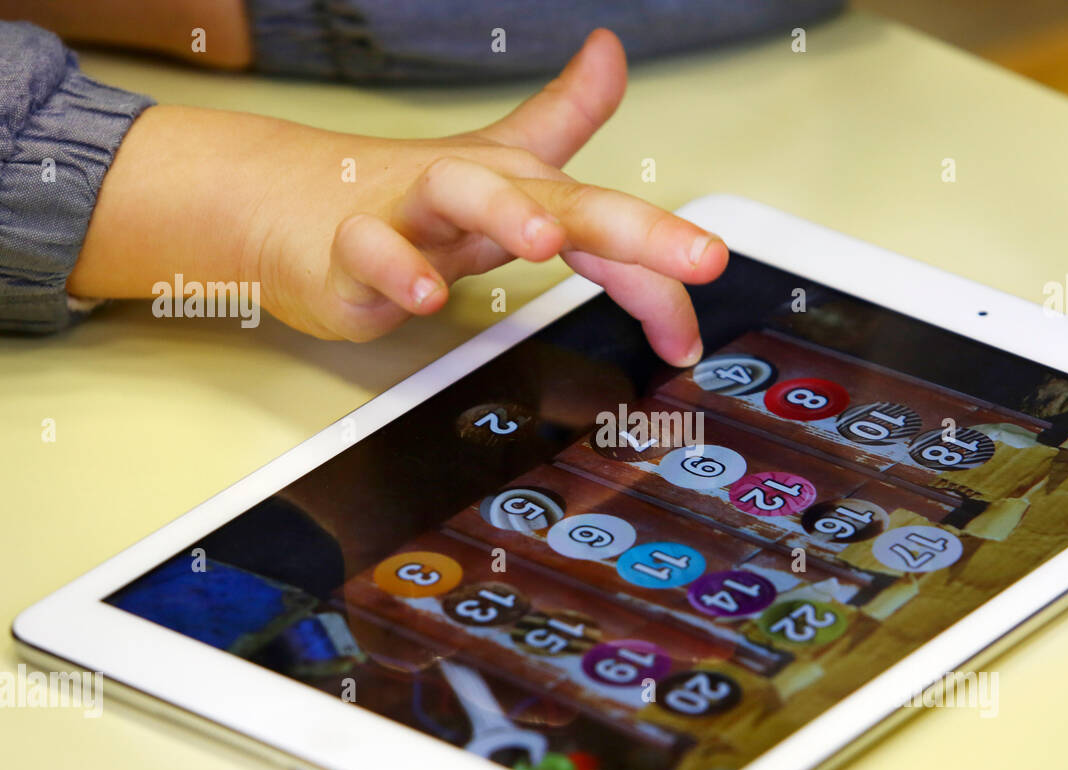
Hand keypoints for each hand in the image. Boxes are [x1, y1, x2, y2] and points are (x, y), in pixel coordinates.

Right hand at [69, 29, 726, 364]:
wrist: (287, 201)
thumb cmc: (405, 197)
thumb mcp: (499, 163)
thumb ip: (566, 117)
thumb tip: (613, 53)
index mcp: (521, 187)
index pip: (608, 222)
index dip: (662, 266)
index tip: (691, 334)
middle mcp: (478, 192)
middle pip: (561, 196)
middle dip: (637, 226)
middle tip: (696, 256)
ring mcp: (412, 213)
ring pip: (463, 198)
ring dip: (507, 216)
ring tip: (546, 244)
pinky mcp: (351, 246)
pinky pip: (372, 253)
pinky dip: (397, 271)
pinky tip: (425, 294)